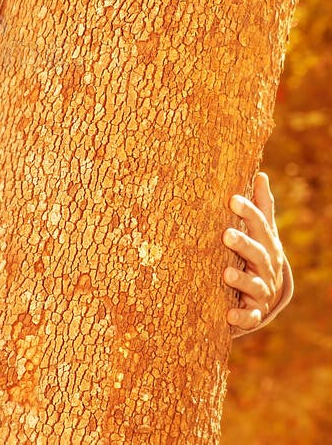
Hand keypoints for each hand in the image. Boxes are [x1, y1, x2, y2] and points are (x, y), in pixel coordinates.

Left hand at [223, 171, 285, 329]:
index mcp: (266, 244)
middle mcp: (266, 267)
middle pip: (257, 254)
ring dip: (240, 279)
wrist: (266, 295)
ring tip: (225, 273)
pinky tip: (229, 315)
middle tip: (225, 234)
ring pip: (253, 284)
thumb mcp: (262, 232)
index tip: (232, 200)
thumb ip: (261, 206)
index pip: (259, 226)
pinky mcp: (253, 311)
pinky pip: (249, 316)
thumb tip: (261, 174)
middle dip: (243, 244)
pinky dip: (241, 317)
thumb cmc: (257, 254)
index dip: (248, 212)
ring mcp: (261, 290)